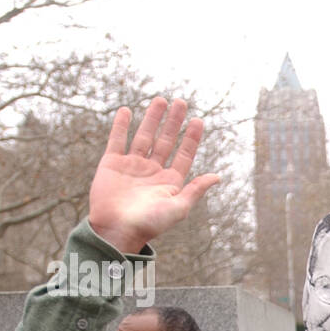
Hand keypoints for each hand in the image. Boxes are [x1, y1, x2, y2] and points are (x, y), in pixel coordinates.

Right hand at [88, 97, 220, 254]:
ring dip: (152, 118)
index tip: (198, 120)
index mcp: (170, 181)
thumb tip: (217, 176)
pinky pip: (117, 140)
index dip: (191, 137)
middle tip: (181, 102)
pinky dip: (121, 125)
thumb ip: (196, 190)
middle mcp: (152, 171)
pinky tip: (126, 111)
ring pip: (144, 136)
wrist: (117, 230)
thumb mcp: (179, 208)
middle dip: (174, 122)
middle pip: (166, 140)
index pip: (184, 154)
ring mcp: (132, 166)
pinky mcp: (112, 164)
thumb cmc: (150, 224)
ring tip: (161, 100)